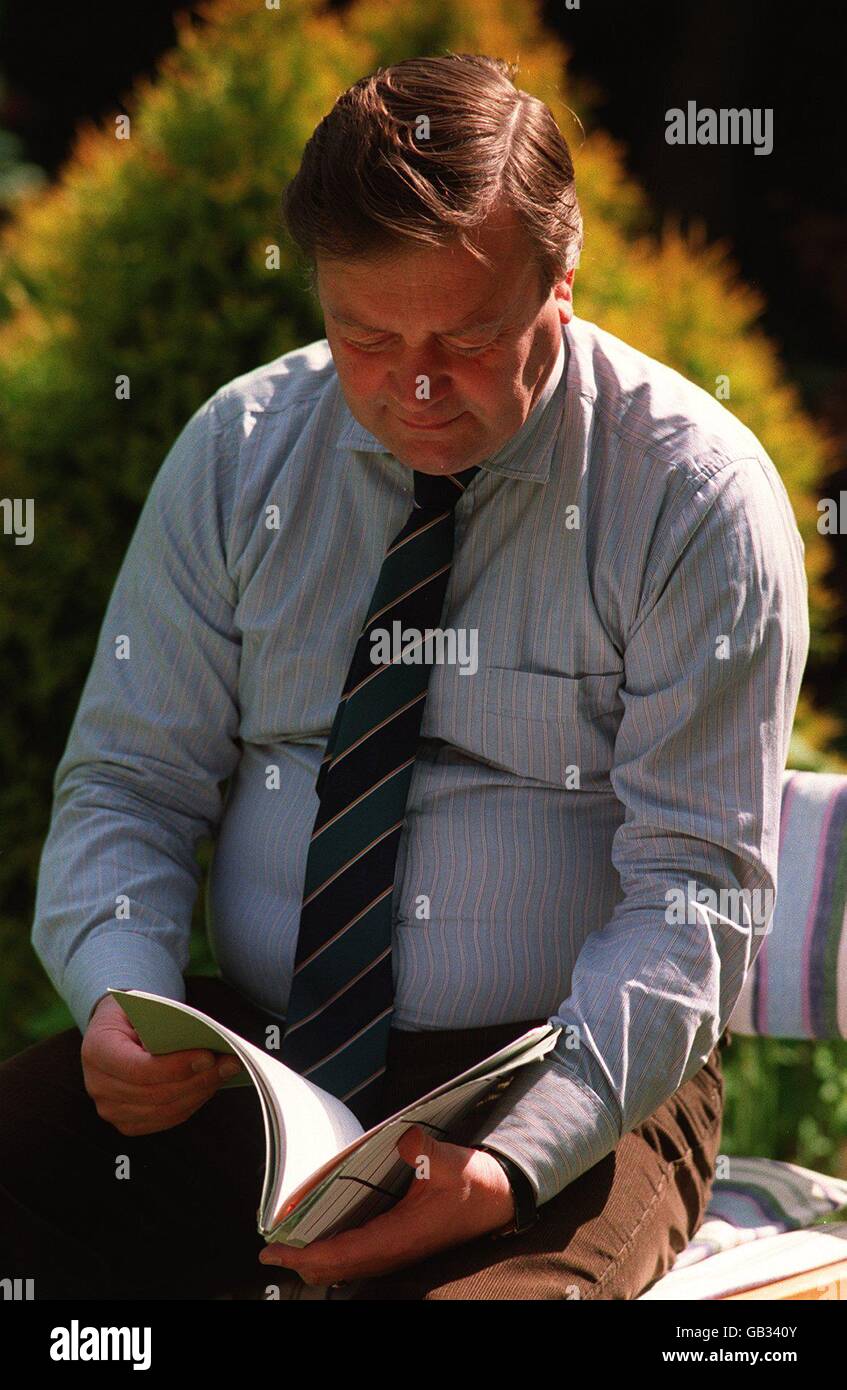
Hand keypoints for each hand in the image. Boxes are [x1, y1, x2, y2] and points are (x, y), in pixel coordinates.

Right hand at [80, 994, 243, 1135]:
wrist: (114, 1030)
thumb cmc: (134, 1014)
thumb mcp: (143, 1006)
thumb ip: (167, 1025)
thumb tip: (205, 1044)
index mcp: (96, 1050)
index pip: (137, 1069)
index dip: (175, 1067)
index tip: (208, 1056)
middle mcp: (97, 1085)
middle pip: (155, 1093)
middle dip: (198, 1079)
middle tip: (231, 1063)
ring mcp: (110, 1109)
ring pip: (164, 1110)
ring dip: (200, 1092)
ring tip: (226, 1072)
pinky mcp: (127, 1123)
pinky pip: (165, 1119)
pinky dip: (192, 1102)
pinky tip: (210, 1085)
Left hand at [258, 1124, 516, 1286]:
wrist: (497, 1198)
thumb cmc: (472, 1182)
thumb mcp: (448, 1161)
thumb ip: (423, 1150)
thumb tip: (401, 1139)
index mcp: (400, 1235)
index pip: (342, 1253)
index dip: (305, 1254)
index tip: (275, 1249)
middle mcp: (394, 1250)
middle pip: (336, 1268)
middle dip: (301, 1263)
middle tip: (271, 1251)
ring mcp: (396, 1250)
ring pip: (346, 1267)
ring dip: (315, 1261)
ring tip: (289, 1248)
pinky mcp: (400, 1244)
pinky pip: (358, 1258)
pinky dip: (333, 1255)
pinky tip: (322, 1242)